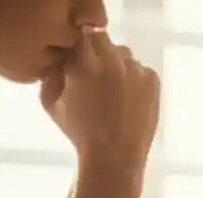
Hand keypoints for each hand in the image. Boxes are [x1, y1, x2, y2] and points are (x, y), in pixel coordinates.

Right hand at [41, 27, 160, 197]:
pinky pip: (141, 70)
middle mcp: (113, 59)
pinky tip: (126, 100)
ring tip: (111, 94)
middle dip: (98, 56)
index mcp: (84, 59)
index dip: (79, 50)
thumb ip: (52, 71)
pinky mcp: (153, 81)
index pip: (82, 36)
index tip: (77, 65)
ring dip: (117, 66)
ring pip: (124, 56)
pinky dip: (134, 79)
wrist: (114, 157)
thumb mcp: (49, 100)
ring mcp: (136, 69)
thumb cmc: (78, 131)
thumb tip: (62, 57)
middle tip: (94, 80)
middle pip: (104, 43)